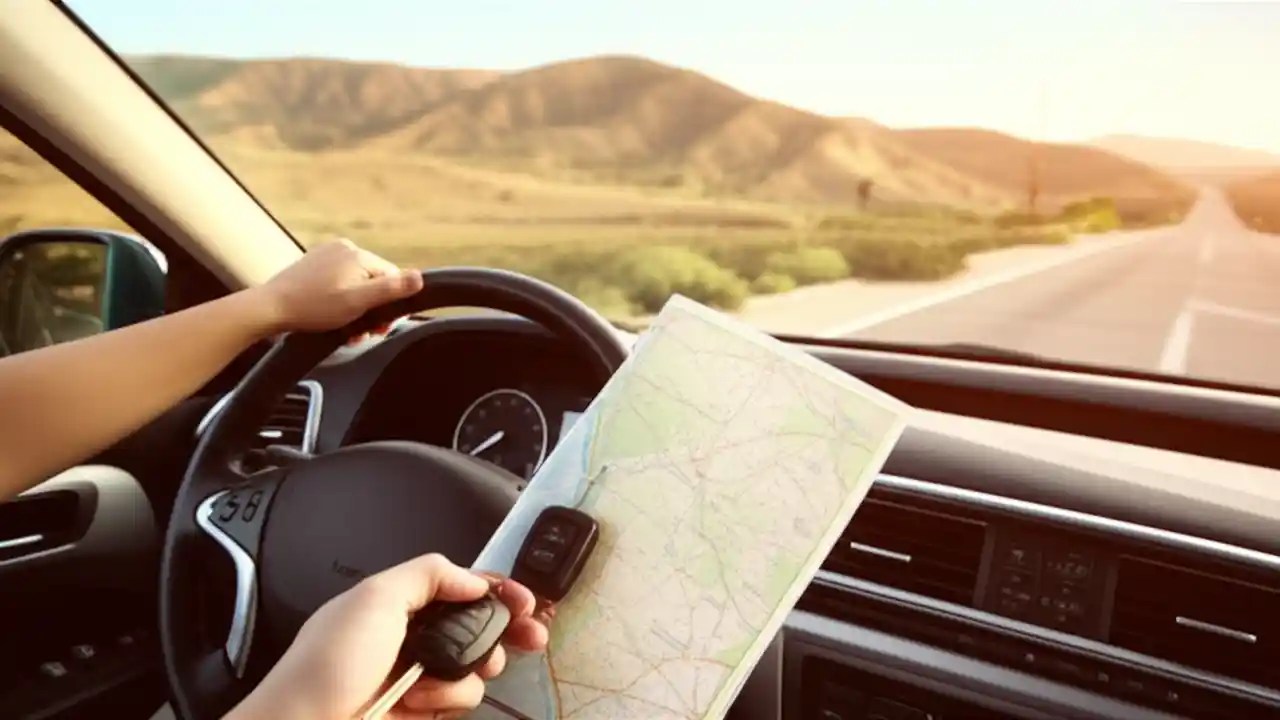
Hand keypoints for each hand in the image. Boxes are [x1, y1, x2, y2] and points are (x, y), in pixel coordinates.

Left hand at [227, 554, 548, 719]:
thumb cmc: (327, 664)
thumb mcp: (375, 598)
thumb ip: (428, 574)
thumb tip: (474, 579)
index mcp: (398, 601)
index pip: (459, 586)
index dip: (497, 589)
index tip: (526, 601)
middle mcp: (412, 636)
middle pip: (478, 626)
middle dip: (505, 630)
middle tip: (530, 637)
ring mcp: (419, 676)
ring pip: (475, 667)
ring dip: (465, 671)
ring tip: (436, 678)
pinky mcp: (423, 712)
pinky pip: (460, 701)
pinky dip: (446, 700)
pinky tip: (417, 702)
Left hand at [251, 239, 423, 337]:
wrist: (270, 308)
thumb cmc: (314, 307)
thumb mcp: (358, 302)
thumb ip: (391, 289)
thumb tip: (421, 277)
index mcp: (358, 254)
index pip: (392, 278)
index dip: (391, 304)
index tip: (380, 327)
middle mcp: (344, 248)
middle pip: (375, 281)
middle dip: (373, 308)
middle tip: (362, 332)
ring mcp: (327, 254)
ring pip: (357, 283)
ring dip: (357, 308)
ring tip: (346, 329)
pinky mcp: (314, 264)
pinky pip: (340, 281)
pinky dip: (341, 299)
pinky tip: (332, 316)